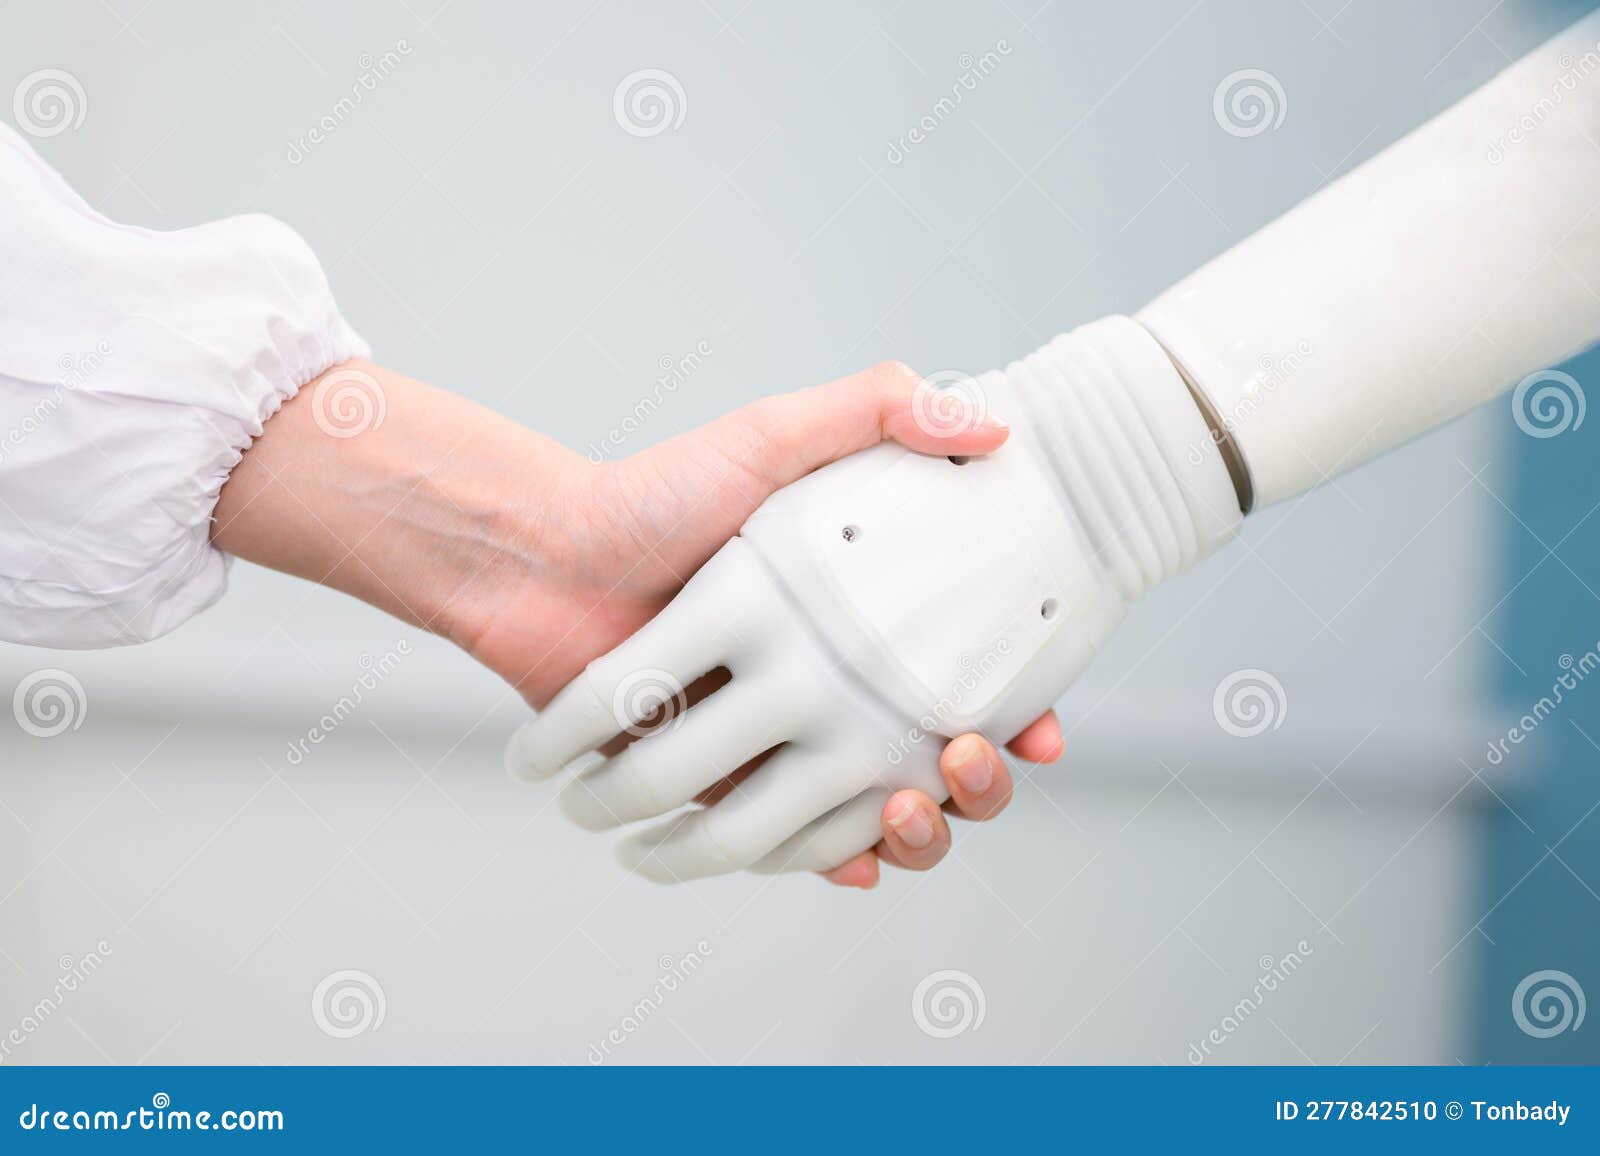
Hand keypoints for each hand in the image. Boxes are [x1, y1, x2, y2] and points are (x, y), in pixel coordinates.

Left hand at [214, 359, 1063, 886]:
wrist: (540, 561)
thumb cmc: (657, 493)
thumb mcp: (774, 436)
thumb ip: (876, 410)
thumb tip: (992, 422)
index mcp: (860, 623)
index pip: (971, 677)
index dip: (1024, 712)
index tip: (1042, 725)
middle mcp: (827, 691)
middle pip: (939, 765)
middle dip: (977, 789)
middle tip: (967, 765)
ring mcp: (775, 747)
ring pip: (873, 819)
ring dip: (914, 837)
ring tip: (911, 815)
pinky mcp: (717, 791)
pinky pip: (786, 848)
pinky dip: (826, 868)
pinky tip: (854, 866)